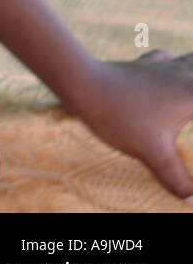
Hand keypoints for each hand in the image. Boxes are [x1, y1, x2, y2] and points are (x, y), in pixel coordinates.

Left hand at [72, 49, 192, 202]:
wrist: (82, 84)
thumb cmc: (120, 118)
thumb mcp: (153, 154)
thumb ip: (177, 179)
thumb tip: (191, 203)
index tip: (182, 128)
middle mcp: (185, 74)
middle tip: (189, 113)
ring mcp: (166, 65)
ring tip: (187, 98)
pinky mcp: (146, 63)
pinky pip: (170, 60)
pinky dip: (177, 67)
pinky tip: (171, 76)